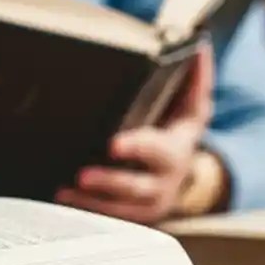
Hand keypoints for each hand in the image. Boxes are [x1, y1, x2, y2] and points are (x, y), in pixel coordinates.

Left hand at [55, 45, 215, 224]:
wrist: (184, 171)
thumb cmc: (177, 131)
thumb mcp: (193, 107)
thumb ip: (196, 79)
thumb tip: (200, 46)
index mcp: (177, 150)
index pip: (160, 149)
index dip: (139, 148)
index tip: (114, 144)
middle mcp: (164, 181)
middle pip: (138, 186)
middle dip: (110, 181)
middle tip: (83, 174)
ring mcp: (149, 203)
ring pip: (121, 208)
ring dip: (92, 201)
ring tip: (66, 190)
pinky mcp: (134, 215)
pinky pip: (109, 218)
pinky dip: (86, 210)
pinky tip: (64, 199)